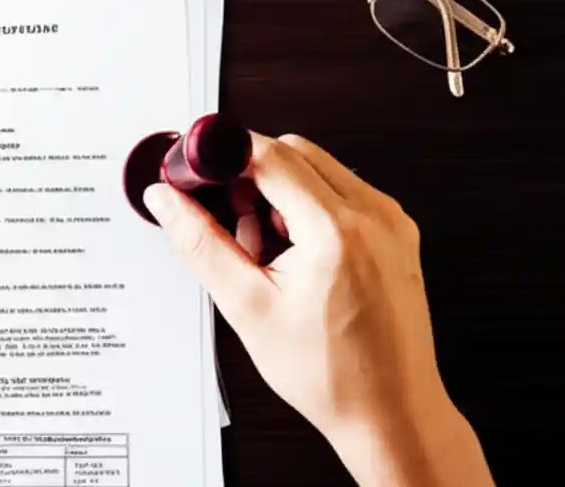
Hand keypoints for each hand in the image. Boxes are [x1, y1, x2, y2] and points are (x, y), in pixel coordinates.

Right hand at [144, 133, 491, 486]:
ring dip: (280, 191)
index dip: (223, 155)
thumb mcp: (248, 308)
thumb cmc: (332, 375)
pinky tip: (295, 253)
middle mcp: (374, 216)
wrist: (391, 413)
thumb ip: (200, 244)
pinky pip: (342, 192)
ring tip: (267, 248)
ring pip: (318, 168)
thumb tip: (168, 201)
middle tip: (233, 223)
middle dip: (251, 175)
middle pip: (294, 151)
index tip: (199, 171)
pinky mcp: (396, 232)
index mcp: (336, 231)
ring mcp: (391, 222)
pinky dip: (309, 207)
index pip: (269, 154)